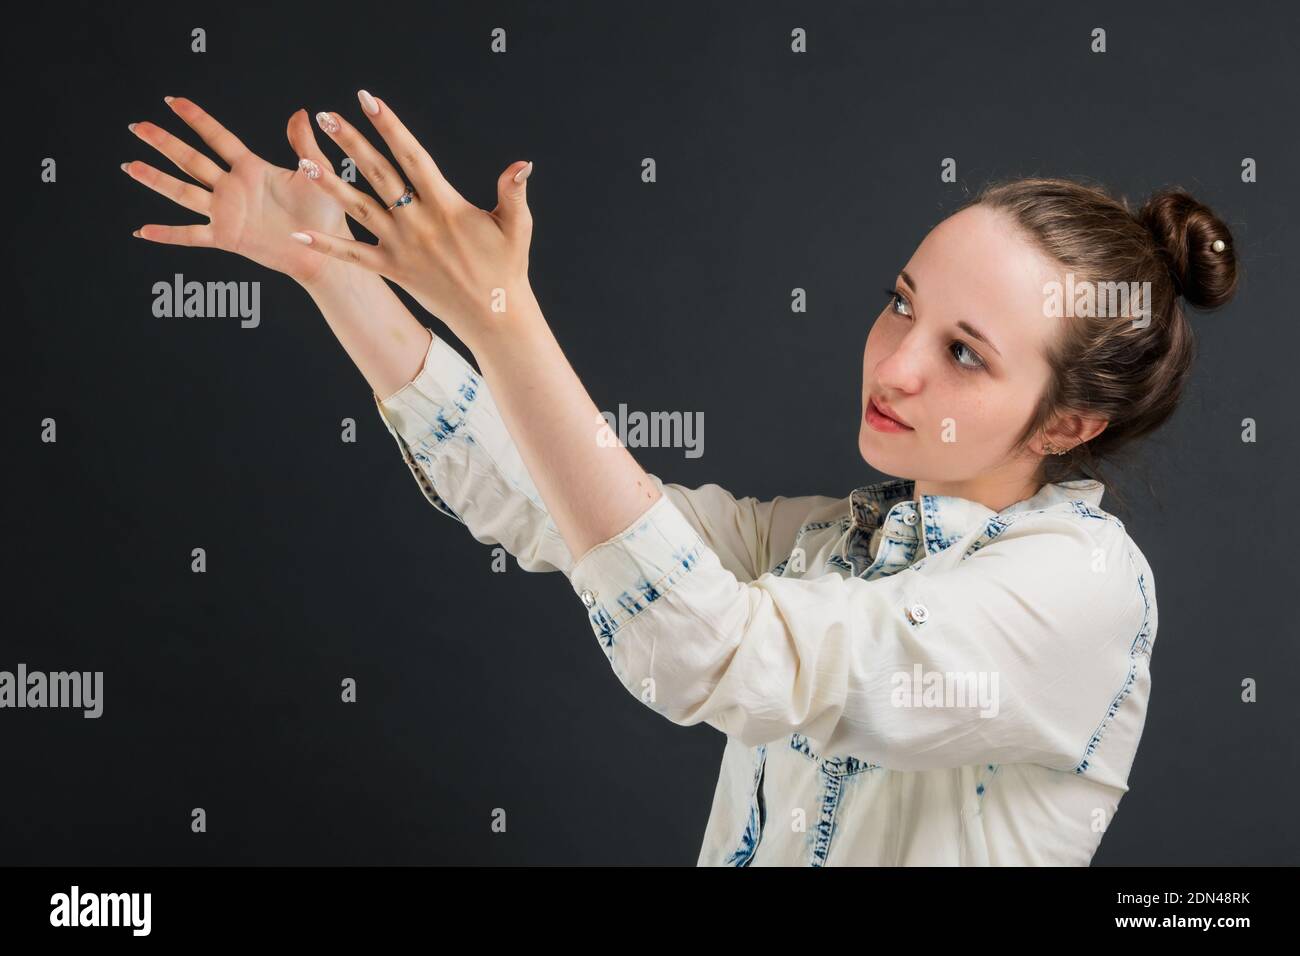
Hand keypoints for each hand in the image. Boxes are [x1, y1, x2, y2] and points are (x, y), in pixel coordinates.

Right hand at [124, 97, 354, 287]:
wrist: (327, 250)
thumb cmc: (326, 214)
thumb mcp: (316, 172)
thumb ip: (304, 144)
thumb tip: (301, 112)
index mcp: (252, 169)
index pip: (218, 137)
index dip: (195, 119)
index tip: (172, 101)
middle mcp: (233, 188)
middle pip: (191, 160)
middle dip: (164, 143)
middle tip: (138, 126)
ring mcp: (227, 212)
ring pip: (184, 192)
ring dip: (156, 180)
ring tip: (131, 166)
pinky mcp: (227, 237)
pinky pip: (192, 235)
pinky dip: (167, 234)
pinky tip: (143, 231)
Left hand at [288, 91, 535, 347]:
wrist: (493, 315)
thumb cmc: (506, 267)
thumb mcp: (516, 226)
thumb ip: (512, 191)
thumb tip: (523, 164)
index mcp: (446, 205)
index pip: (413, 156)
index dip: (390, 126)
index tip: (369, 100)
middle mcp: (418, 223)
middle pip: (378, 174)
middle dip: (352, 143)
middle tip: (328, 116)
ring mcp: (402, 247)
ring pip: (359, 209)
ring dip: (330, 186)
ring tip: (304, 163)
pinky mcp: (393, 269)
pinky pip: (353, 256)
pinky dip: (326, 244)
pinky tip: (299, 231)